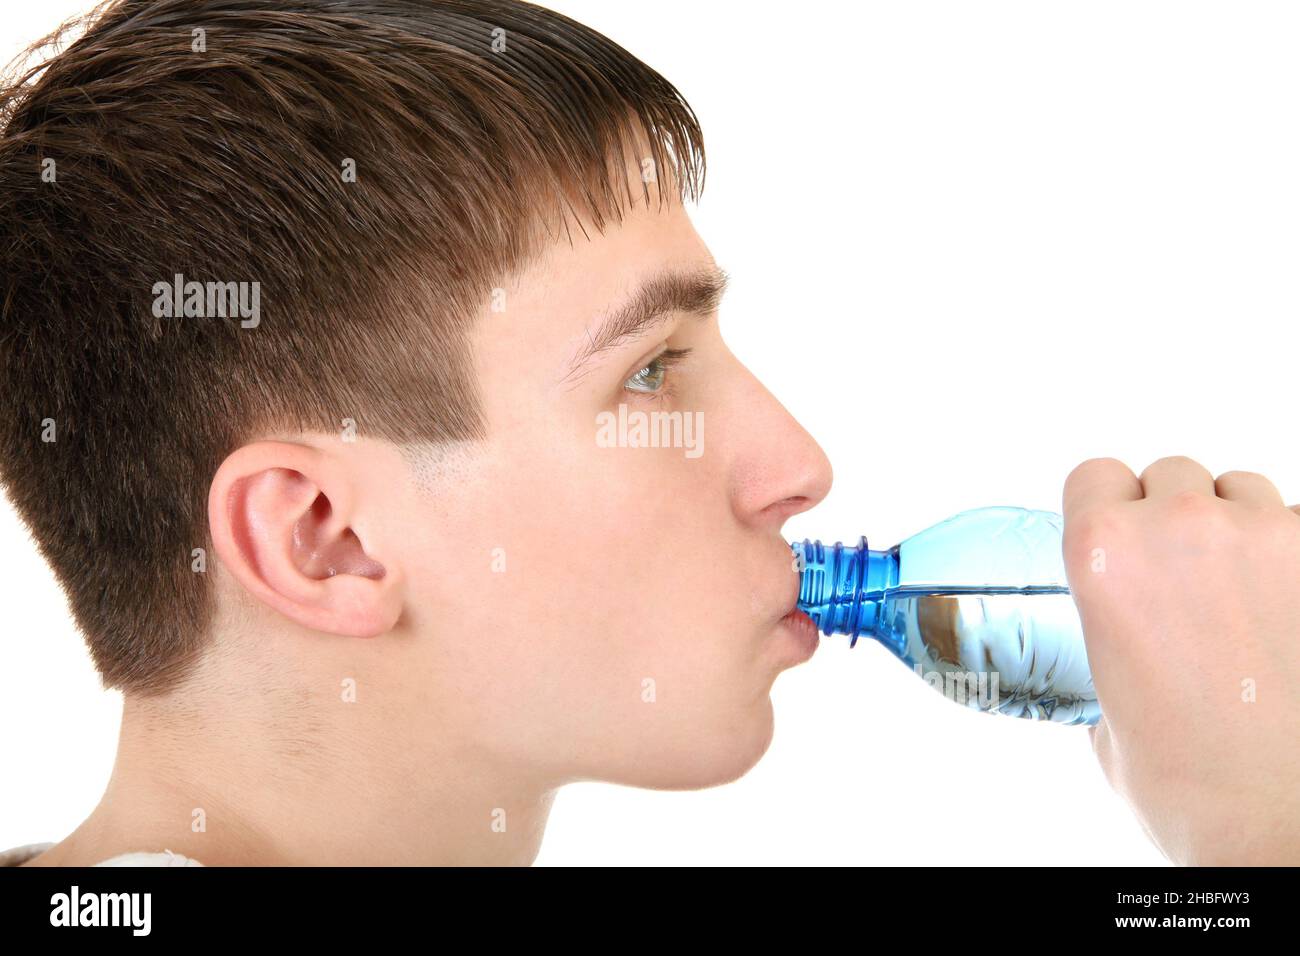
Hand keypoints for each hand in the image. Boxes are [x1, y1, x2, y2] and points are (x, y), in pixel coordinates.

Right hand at [1062, 455, 1299, 864]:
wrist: (1282, 826)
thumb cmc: (1195, 784)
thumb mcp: (1109, 712)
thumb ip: (1112, 648)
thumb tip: (1130, 643)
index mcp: (1104, 557)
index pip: (1095, 475)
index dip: (1106, 503)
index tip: (1119, 528)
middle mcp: (1180, 530)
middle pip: (1171, 476)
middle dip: (1174, 519)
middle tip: (1186, 580)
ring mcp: (1266, 537)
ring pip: (1243, 490)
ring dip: (1239, 530)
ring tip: (1247, 595)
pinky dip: (1294, 561)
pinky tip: (1288, 615)